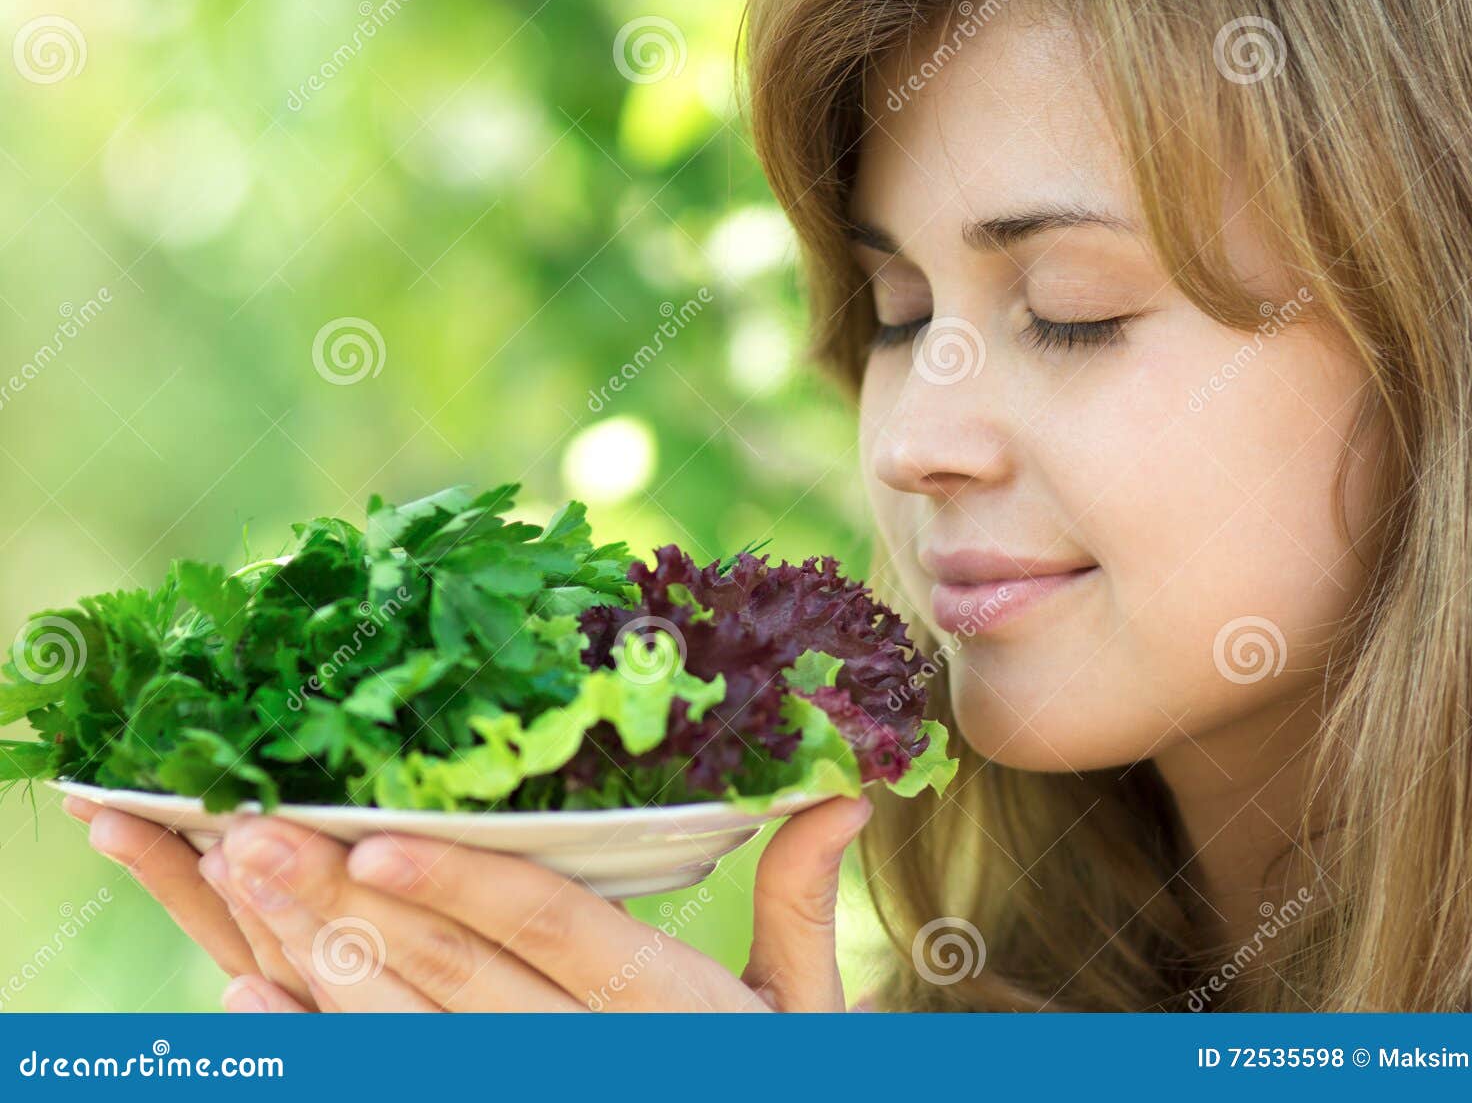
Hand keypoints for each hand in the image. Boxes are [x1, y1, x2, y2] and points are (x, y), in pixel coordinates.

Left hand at [71, 792, 872, 1012]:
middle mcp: (586, 1058)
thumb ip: (799, 900)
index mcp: (667, 1010)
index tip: (378, 840)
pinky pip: (388, 1091)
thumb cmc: (769, 1083)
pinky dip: (311, 1055)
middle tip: (255, 828)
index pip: (556, 934)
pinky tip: (245, 1005)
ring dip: (306, 958)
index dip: (467, 889)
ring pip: (404, 1034)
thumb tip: (843, 792)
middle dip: (346, 902)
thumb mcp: (801, 1012)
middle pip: (455, 975)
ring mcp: (530, 1095)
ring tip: (235, 876)